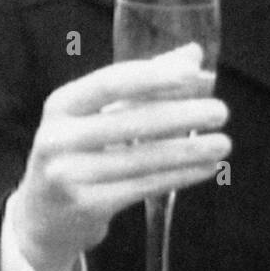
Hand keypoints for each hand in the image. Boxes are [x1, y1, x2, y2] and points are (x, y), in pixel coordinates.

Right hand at [10, 44, 229, 270]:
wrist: (45, 215)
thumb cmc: (84, 149)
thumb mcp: (101, 113)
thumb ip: (146, 82)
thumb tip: (195, 56)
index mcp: (62, 104)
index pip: (111, 83)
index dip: (154, 78)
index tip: (196, 75)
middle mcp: (57, 137)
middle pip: (132, 121)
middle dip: (183, 115)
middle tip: (221, 111)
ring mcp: (68, 175)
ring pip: (143, 158)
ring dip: (190, 150)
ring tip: (224, 143)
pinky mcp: (86, 206)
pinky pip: (144, 186)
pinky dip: (181, 175)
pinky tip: (208, 167)